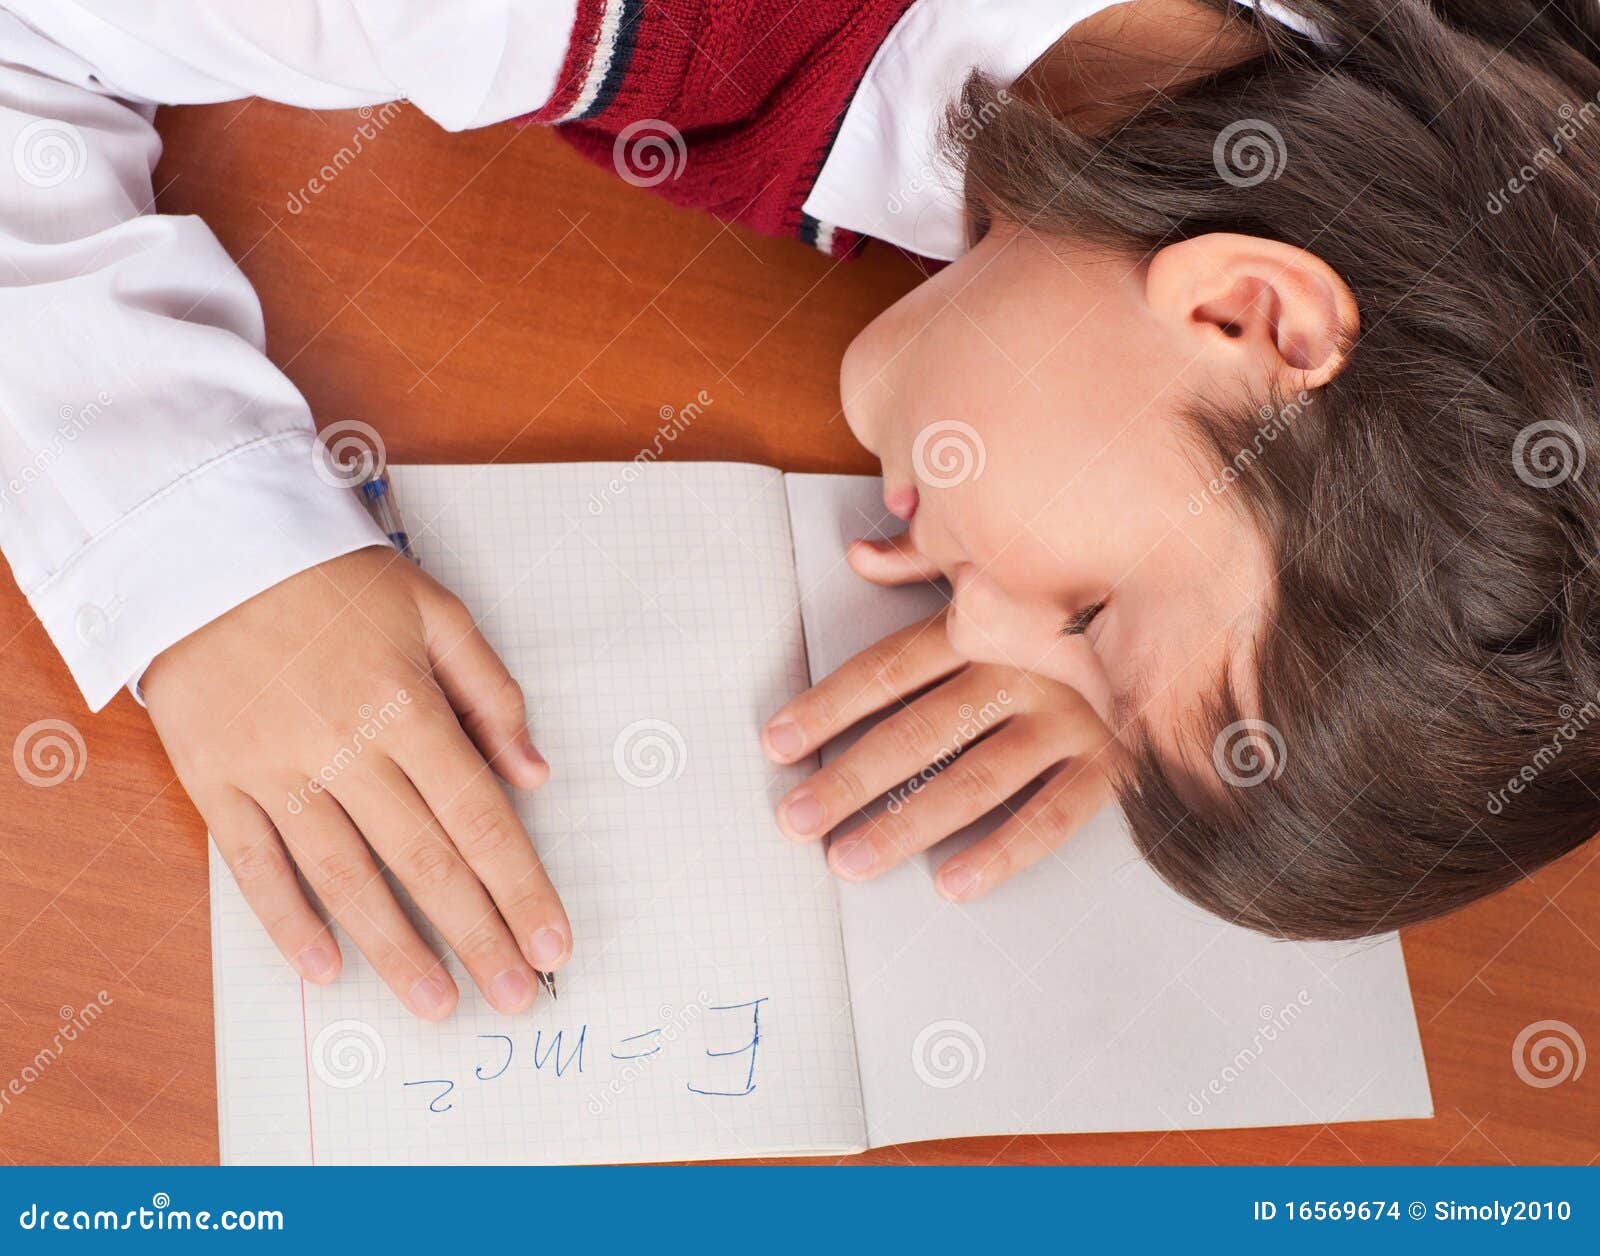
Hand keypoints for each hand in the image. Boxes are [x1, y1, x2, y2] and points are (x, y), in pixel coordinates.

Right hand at [143, 546, 570, 1019]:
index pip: (480, 817)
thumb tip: (536, 776)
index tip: (552, 943)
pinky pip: (254, 866)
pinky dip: (288, 922)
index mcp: (407, 705)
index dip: (521, 887)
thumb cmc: (333, 579)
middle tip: (513, 996)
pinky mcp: (215, 781)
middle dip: (476, 935)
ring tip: (438, 1004)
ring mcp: (275, 769)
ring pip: (345, 877)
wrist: (206, 546)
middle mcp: (344, 746)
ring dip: (395, 949)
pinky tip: (326, 972)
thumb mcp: (436, 612)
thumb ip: (492, 695)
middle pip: (424, 860)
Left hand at [760, 534, 1119, 898]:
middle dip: (847, 779)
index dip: (828, 706)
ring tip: (848, 859)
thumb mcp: (1006, 561)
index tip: (775, 742)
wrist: (1205, 591)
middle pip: (916, 732)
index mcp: (987, 619)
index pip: (888, 668)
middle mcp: (1021, 668)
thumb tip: (857, 555)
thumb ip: (926, 561)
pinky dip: (1003, 851)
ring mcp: (1071, 717)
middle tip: (794, 820)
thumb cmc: (1089, 582)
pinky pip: (1054, 815)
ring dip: (906, 825)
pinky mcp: (1118, 760)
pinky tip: (951, 882)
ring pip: (974, 780)